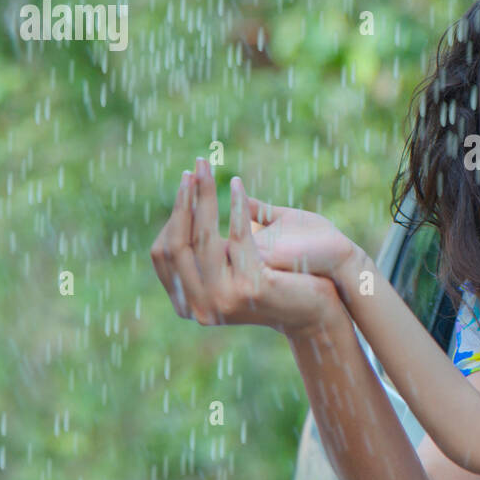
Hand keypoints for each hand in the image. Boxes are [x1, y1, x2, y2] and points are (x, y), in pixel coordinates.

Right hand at [149, 159, 344, 336]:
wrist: (316, 311)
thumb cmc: (275, 284)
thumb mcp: (235, 265)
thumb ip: (211, 246)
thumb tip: (188, 203)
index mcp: (189, 303)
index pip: (163, 254)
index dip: (172, 217)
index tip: (185, 184)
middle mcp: (200, 307)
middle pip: (177, 245)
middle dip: (184, 200)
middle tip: (194, 168)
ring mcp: (223, 300)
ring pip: (204, 239)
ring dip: (204, 197)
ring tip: (207, 169)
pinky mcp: (251, 288)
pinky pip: (237, 238)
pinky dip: (236, 207)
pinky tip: (237, 185)